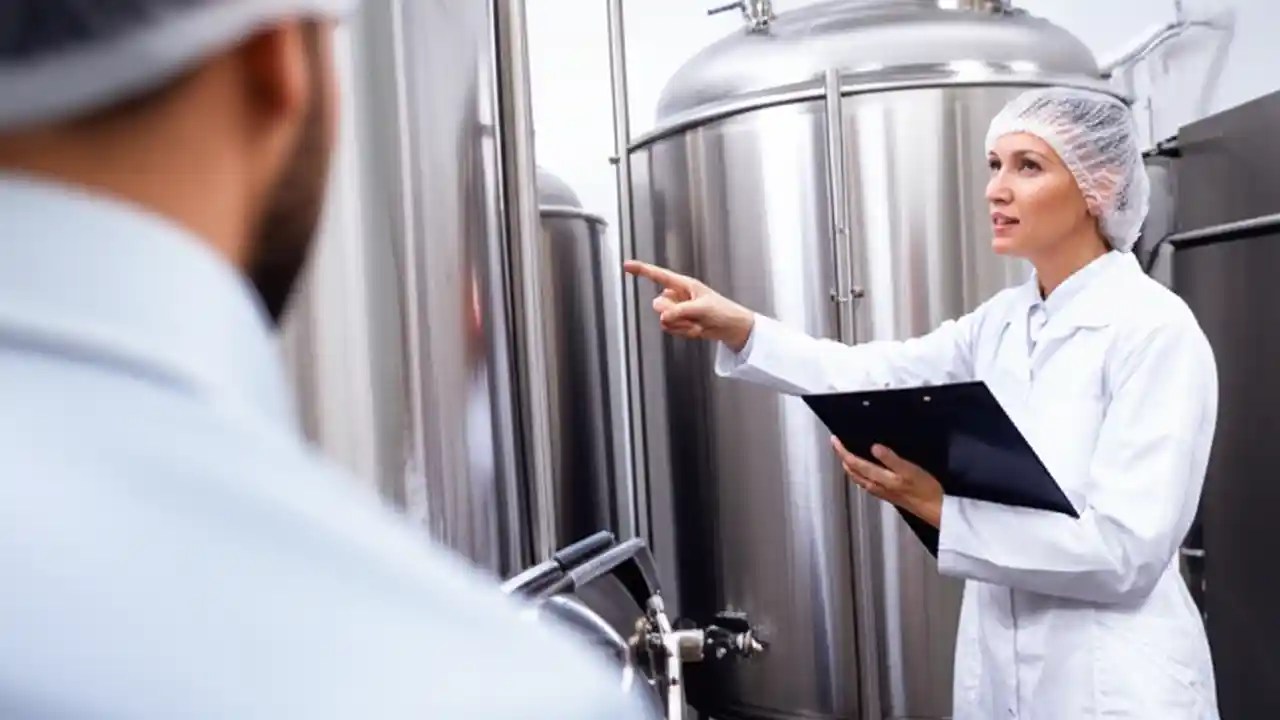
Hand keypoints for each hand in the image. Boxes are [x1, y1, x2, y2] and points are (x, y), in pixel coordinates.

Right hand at [623, 260, 754, 351]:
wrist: (731, 328)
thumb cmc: (722, 311)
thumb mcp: (701, 308)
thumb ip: (680, 310)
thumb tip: (663, 316)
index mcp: (684, 284)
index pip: (658, 275)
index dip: (641, 270)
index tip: (626, 265)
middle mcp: (677, 296)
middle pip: (659, 305)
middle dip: (674, 314)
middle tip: (693, 316)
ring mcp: (677, 310)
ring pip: (664, 320)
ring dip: (681, 325)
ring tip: (698, 323)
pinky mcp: (678, 323)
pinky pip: (671, 329)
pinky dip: (684, 332)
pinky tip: (697, 329)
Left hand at [831, 438, 943, 527]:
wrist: (936, 509)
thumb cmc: (925, 489)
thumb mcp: (909, 470)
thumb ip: (891, 459)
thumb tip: (873, 448)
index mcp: (880, 479)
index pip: (854, 463)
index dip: (843, 451)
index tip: (835, 439)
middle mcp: (876, 486)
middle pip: (852, 471)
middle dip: (843, 457)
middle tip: (837, 444)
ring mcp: (882, 492)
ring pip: (858, 478)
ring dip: (850, 466)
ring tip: (845, 456)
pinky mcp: (889, 495)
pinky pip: (866, 483)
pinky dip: (860, 474)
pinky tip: (864, 472)